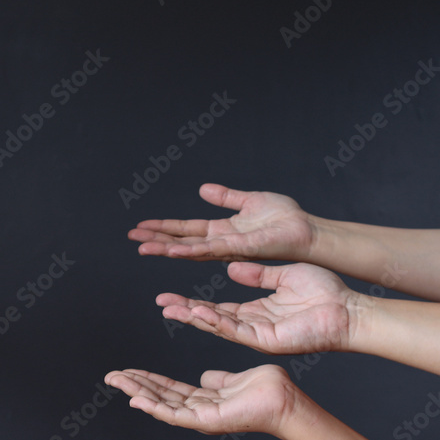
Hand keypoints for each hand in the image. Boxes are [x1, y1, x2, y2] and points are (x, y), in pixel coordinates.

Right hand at [104, 365, 305, 437]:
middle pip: (160, 397)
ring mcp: (203, 417)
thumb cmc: (269, 390)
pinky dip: (154, 407)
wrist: (287, 401)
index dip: (148, 381)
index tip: (129, 371)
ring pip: (162, 405)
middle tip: (111, 375)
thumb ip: (219, 381)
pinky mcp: (208, 421)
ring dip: (137, 392)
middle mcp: (201, 411)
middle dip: (135, 386)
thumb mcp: (235, 380)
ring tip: (117, 381)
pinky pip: (176, 414)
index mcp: (207, 400)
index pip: (170, 390)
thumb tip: (206, 377)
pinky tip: (136, 398)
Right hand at [128, 184, 314, 260]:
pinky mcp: (241, 250)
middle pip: (182, 241)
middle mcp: (221, 243)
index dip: (164, 228)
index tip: (141, 227)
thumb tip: (203, 189)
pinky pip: (212, 250)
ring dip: (167, 248)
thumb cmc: (284, 218)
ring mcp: (229, 249)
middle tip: (133, 238)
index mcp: (222, 231)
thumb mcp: (249, 201)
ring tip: (144, 247)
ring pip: (191, 249)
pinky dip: (191, 250)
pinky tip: (173, 249)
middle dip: (157, 240)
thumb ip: (226, 198)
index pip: (186, 230)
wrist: (306, 231)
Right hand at [158, 262, 358, 353]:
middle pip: (212, 319)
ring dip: (195, 317)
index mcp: (258, 312)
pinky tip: (200, 313)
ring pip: (220, 326)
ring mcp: (260, 334)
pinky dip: (217, 321)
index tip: (173, 297)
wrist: (349, 308)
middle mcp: (254, 325)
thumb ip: (258, 274)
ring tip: (171, 308)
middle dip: (185, 311)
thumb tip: (233, 268)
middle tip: (161, 304)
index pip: (218, 308)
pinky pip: (237, 330)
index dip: (195, 303)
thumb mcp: (285, 276)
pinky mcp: (268, 339)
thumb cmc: (325, 292)